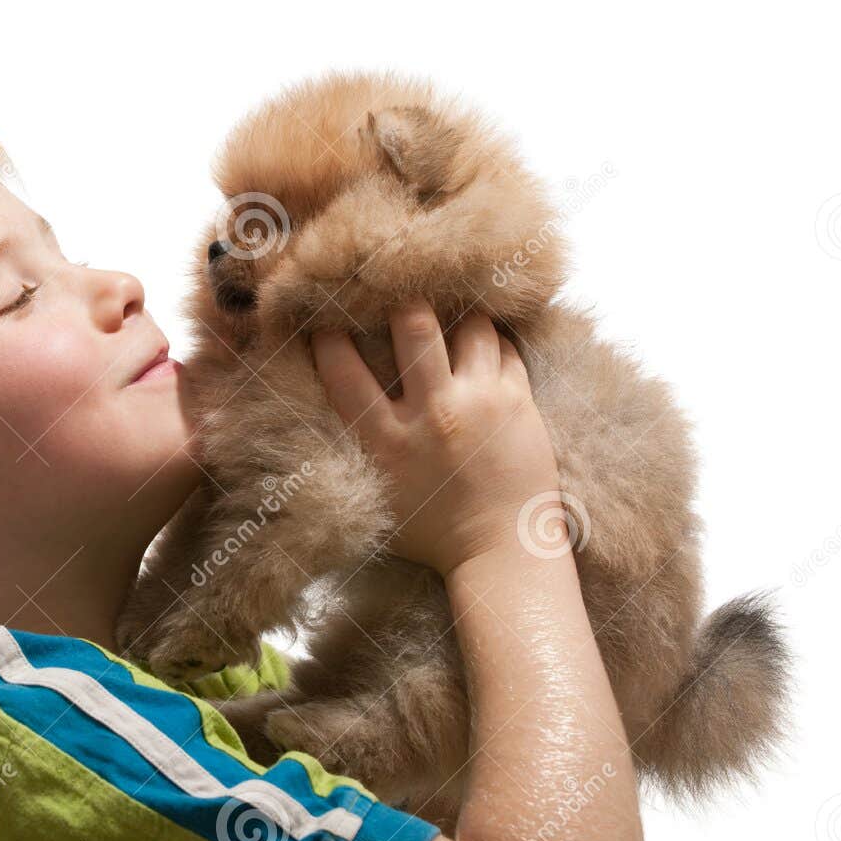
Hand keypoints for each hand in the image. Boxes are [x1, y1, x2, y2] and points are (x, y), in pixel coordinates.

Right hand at [310, 301, 561, 576]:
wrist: (502, 552)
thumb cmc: (432, 533)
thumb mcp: (375, 495)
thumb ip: (356, 450)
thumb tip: (321, 411)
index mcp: (388, 441)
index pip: (344, 371)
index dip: (328, 336)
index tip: (325, 317)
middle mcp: (434, 414)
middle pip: (414, 325)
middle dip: (403, 300)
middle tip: (399, 288)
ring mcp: (481, 403)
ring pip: (470, 326)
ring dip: (458, 315)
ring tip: (450, 312)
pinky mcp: (518, 402)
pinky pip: (506, 348)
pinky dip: (492, 341)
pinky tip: (482, 344)